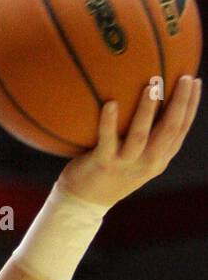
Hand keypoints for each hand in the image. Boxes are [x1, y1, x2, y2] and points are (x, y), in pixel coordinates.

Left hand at [58, 75, 201, 207]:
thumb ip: (144, 134)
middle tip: (184, 78)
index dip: (191, 105)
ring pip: (141, 136)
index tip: (196, 81)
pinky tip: (110, 103)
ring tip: (151, 85)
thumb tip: (147, 99)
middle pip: (170, 130)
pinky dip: (109, 121)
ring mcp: (126, 164)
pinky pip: (107, 140)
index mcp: (159, 158)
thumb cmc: (108, 171)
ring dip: (147, 110)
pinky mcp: (103, 164)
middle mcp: (148, 162)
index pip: (181, 129)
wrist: (84, 201)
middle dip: (181, 103)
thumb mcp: (133, 156)